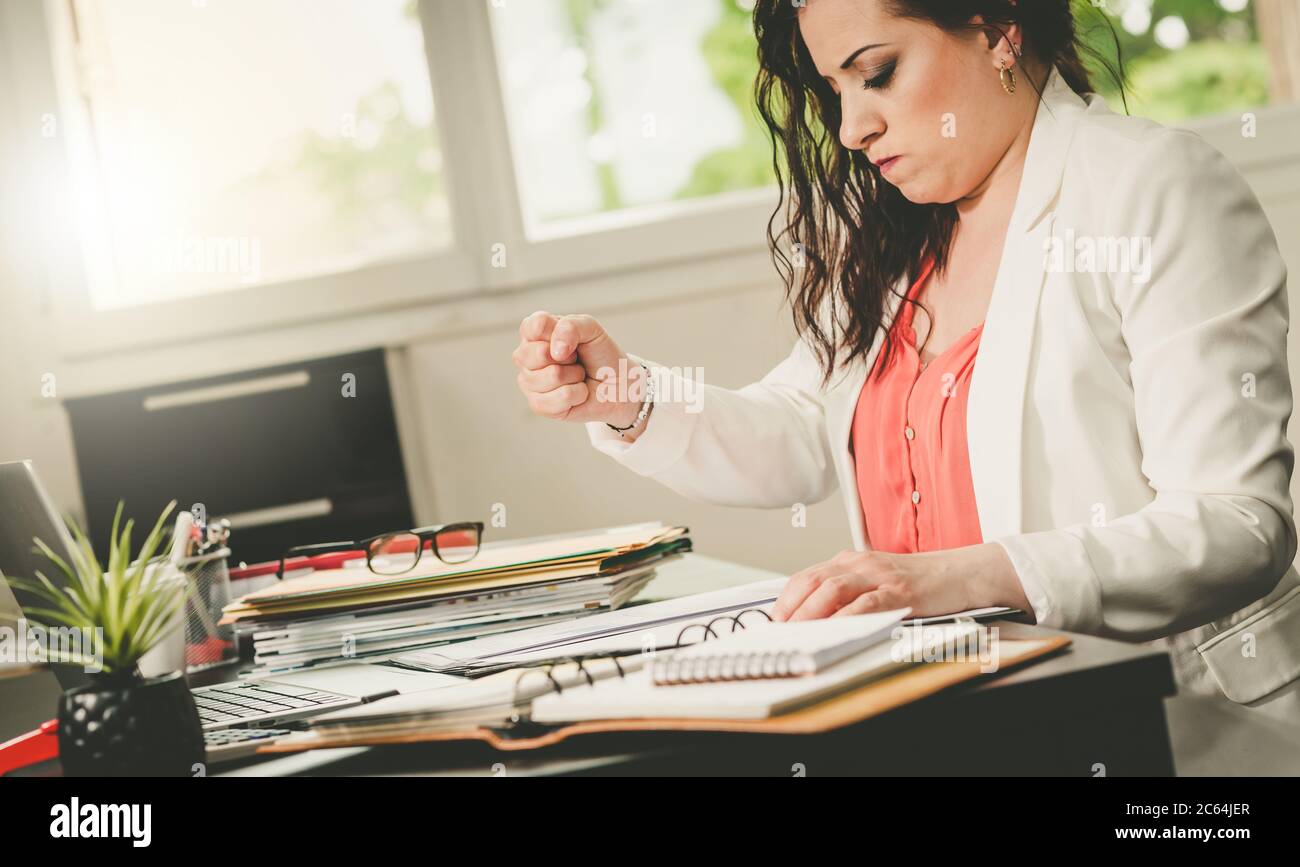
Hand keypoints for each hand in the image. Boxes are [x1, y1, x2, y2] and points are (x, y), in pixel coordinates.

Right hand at [512, 311, 641, 425]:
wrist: (617, 384)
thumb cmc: (599, 354)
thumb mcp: (590, 328)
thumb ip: (570, 326)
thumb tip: (555, 351)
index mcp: (533, 333)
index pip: (533, 326)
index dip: (557, 333)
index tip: (573, 339)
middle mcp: (526, 357)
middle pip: (539, 353)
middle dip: (569, 357)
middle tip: (576, 360)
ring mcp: (529, 382)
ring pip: (552, 376)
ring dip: (575, 376)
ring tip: (578, 376)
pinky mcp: (538, 405)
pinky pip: (559, 399)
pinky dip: (578, 395)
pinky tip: (577, 392)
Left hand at [771, 544, 1027, 621]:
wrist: (960, 572)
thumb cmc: (918, 581)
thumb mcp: (875, 580)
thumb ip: (848, 592)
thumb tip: (814, 618)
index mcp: (851, 560)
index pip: (807, 575)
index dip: (786, 598)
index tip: (775, 620)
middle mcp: (861, 563)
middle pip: (814, 581)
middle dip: (792, 607)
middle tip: (781, 630)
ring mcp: (880, 576)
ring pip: (834, 589)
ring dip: (811, 613)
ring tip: (800, 632)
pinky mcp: (900, 592)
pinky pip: (867, 603)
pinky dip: (847, 617)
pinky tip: (835, 630)